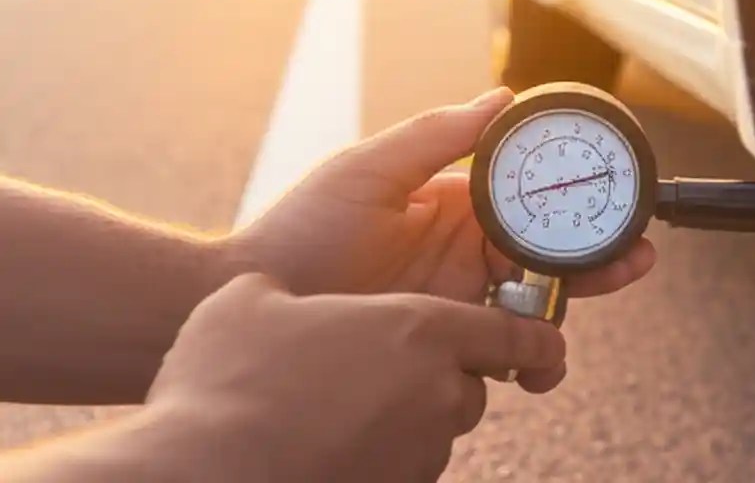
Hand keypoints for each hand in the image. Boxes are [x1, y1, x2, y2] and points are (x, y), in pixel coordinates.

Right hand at [147, 274, 564, 481]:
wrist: (202, 472)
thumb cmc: (228, 379)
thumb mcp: (252, 301)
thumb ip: (289, 293)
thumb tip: (276, 297)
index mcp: (421, 332)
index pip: (515, 336)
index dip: (535, 340)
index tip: (548, 346)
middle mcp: (435, 393)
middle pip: (469, 385)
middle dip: (439, 378)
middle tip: (380, 370)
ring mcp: (416, 452)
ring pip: (435, 431)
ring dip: (406, 418)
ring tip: (337, 409)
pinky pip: (401, 466)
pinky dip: (377, 454)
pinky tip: (325, 444)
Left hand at [227, 88, 655, 390]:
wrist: (258, 306)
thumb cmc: (300, 231)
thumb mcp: (367, 172)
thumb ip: (436, 137)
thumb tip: (501, 95)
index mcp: (457, 205)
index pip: (532, 199)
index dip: (577, 200)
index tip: (615, 198)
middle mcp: (467, 253)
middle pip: (550, 256)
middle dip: (598, 259)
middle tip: (635, 260)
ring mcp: (458, 301)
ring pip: (535, 309)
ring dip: (564, 319)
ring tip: (570, 331)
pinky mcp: (446, 344)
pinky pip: (501, 353)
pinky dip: (526, 361)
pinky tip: (529, 366)